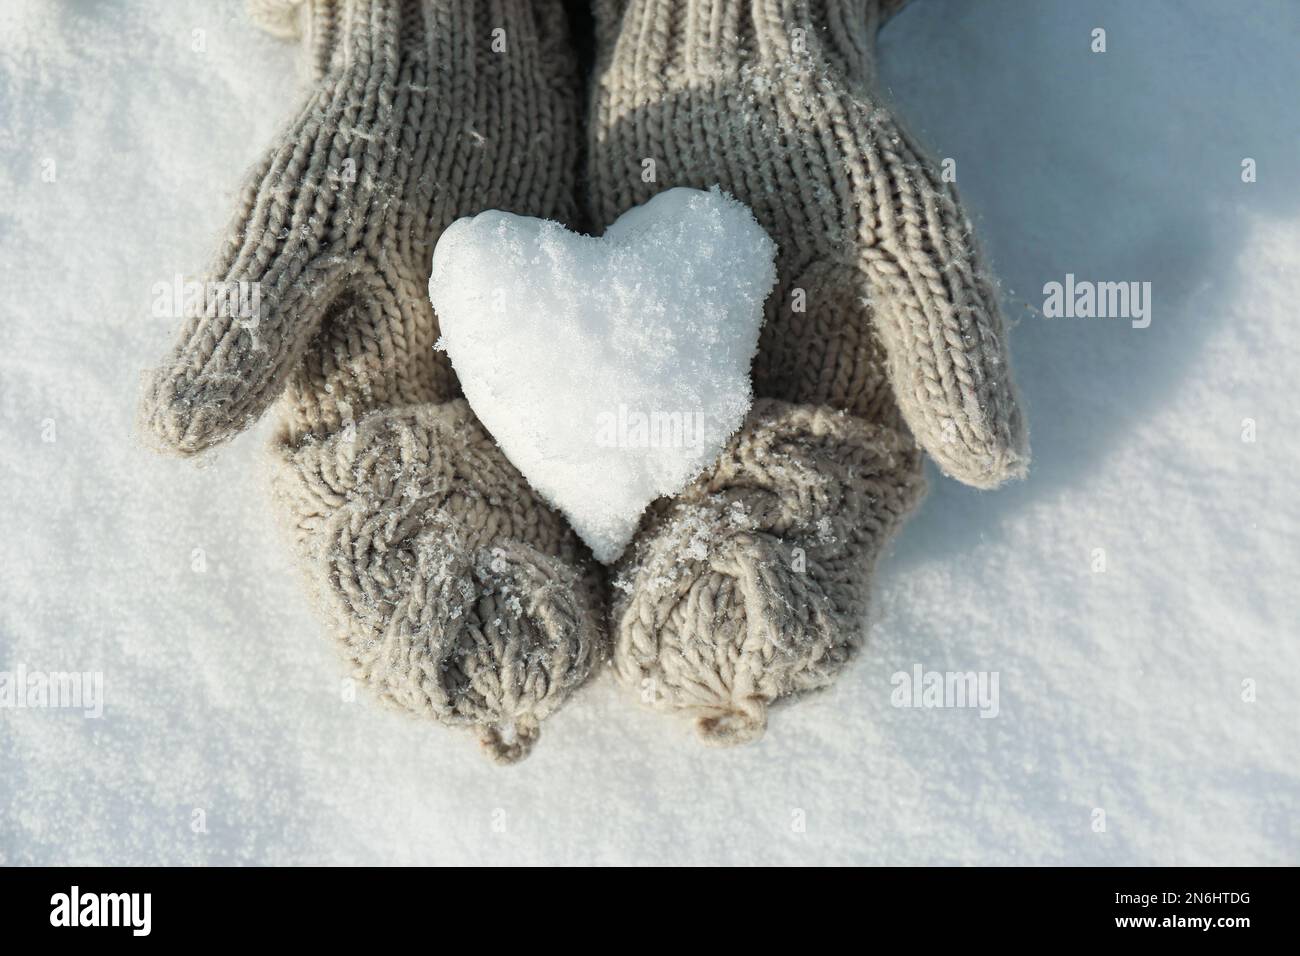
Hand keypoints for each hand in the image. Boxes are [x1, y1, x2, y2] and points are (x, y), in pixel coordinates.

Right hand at [140, 0, 601, 762]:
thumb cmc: (373, 135)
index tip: (444, 673)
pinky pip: (594, 455)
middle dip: (491, 625)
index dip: (400, 615)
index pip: (366, 547)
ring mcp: (503, 408)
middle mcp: (427, 433)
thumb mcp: (301, 224)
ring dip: (560, 590)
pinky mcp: (572, 371)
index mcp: (346, 420)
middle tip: (540, 696)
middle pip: (455, 556)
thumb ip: (246, 327)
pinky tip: (655, 553)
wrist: (475, 64)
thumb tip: (163, 436)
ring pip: (528, 522)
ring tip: (603, 659)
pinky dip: (617, 508)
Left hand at [588, 0, 1027, 741]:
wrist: (715, 71)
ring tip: (561, 644)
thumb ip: (946, 338)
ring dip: (612, 588)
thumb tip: (1002, 463)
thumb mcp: (901, 230)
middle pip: (728, 566)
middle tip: (634, 675)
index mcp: (847, 439)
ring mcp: (683, 427)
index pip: (822, 553)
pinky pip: (586, 465)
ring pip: (651, 535)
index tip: (729, 654)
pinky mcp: (610, 390)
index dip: (780, 609)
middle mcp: (762, 452)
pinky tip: (515, 549)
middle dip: (684, 622)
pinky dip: (561, 507)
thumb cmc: (827, 146)